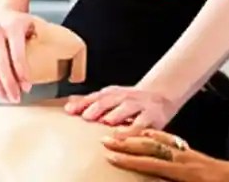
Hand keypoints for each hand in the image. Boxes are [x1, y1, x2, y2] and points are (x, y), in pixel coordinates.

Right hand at [0, 8, 42, 102]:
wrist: (0, 10)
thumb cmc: (20, 22)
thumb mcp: (35, 24)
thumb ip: (45, 42)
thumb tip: (63, 64)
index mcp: (12, 26)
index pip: (16, 54)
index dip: (21, 73)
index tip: (27, 87)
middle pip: (1, 64)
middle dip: (9, 84)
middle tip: (16, 98)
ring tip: (7, 98)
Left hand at [65, 84, 180, 128]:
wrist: (160, 97)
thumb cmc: (130, 101)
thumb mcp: (110, 97)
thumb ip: (90, 101)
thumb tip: (68, 104)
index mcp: (112, 92)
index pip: (95, 96)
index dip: (82, 103)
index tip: (70, 110)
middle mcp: (124, 97)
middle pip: (109, 100)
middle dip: (97, 107)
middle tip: (86, 116)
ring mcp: (139, 105)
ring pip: (126, 108)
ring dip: (116, 114)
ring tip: (106, 121)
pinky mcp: (153, 116)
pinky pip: (143, 123)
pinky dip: (135, 128)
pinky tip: (127, 135)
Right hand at [104, 128, 228, 180]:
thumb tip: (154, 179)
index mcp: (186, 173)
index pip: (152, 164)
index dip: (130, 161)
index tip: (111, 157)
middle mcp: (184, 159)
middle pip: (150, 147)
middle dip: (126, 144)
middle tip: (105, 140)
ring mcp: (187, 153)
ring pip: (157, 140)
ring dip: (135, 136)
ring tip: (117, 133)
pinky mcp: (191, 151)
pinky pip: (168, 139)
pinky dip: (152, 134)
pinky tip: (144, 133)